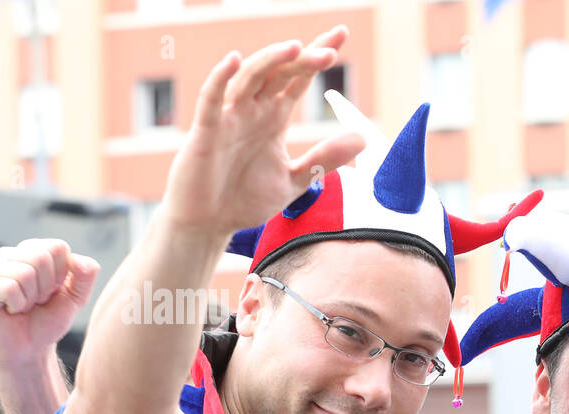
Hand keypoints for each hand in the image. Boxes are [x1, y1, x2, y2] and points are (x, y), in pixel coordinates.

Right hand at [0, 238, 98, 364]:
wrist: (30, 349)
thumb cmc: (48, 320)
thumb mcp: (75, 298)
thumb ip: (85, 276)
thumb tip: (79, 260)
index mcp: (31, 252)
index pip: (57, 247)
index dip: (63, 274)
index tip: (53, 291)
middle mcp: (9, 255)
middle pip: (41, 257)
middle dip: (47, 286)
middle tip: (38, 301)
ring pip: (25, 272)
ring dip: (32, 298)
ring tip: (24, 306)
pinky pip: (9, 287)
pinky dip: (18, 304)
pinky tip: (11, 310)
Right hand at [160, 25, 365, 235]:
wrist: (209, 223)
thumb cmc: (246, 198)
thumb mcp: (295, 180)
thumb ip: (325, 159)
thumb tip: (362, 137)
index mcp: (274, 117)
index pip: (299, 78)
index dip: (317, 57)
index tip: (341, 35)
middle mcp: (252, 110)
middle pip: (279, 72)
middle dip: (303, 59)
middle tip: (330, 51)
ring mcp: (229, 117)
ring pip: (249, 78)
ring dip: (271, 61)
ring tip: (295, 48)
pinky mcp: (206, 131)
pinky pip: (212, 99)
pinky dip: (221, 78)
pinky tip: (234, 60)